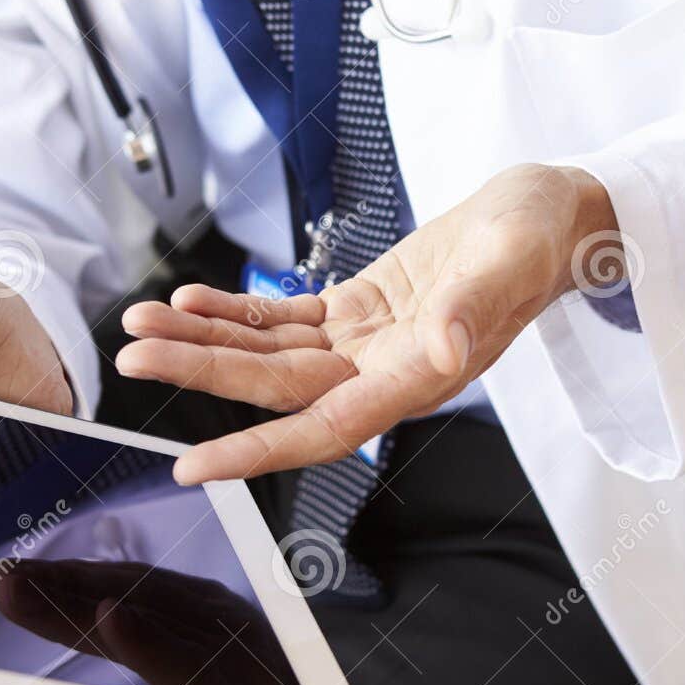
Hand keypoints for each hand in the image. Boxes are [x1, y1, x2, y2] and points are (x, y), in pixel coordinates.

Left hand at [0, 559, 308, 684]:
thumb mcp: (211, 675)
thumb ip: (162, 643)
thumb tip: (101, 615)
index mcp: (203, 614)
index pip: (123, 595)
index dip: (66, 585)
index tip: (11, 577)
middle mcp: (214, 617)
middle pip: (123, 598)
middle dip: (56, 590)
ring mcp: (228, 643)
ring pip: (143, 617)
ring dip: (77, 602)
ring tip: (20, 591)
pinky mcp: (236, 681)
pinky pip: (183, 660)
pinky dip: (145, 638)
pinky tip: (107, 621)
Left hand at [115, 164, 618, 483]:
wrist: (550, 217)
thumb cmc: (540, 238)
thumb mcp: (512, 262)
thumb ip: (472, 307)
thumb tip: (440, 351)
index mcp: (420, 377)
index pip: (326, 427)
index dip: (259, 450)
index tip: (196, 467)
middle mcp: (385, 371)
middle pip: (278, 387)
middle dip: (203, 372)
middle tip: (134, 354)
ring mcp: (369, 343)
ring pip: (271, 354)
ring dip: (206, 340)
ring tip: (142, 322)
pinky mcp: (361, 311)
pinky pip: (287, 320)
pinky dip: (237, 312)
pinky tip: (194, 300)